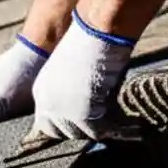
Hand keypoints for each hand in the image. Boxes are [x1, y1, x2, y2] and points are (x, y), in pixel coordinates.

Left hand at [21, 12, 133, 145]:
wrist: (95, 33)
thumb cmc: (89, 46)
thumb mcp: (71, 74)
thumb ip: (71, 94)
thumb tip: (87, 112)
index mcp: (41, 91)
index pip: (47, 125)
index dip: (67, 126)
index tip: (85, 123)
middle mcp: (46, 103)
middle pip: (63, 133)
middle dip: (82, 129)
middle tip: (104, 121)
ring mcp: (61, 111)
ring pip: (82, 134)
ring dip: (98, 127)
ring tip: (116, 119)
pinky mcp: (80, 115)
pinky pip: (98, 131)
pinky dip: (113, 129)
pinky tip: (126, 122)